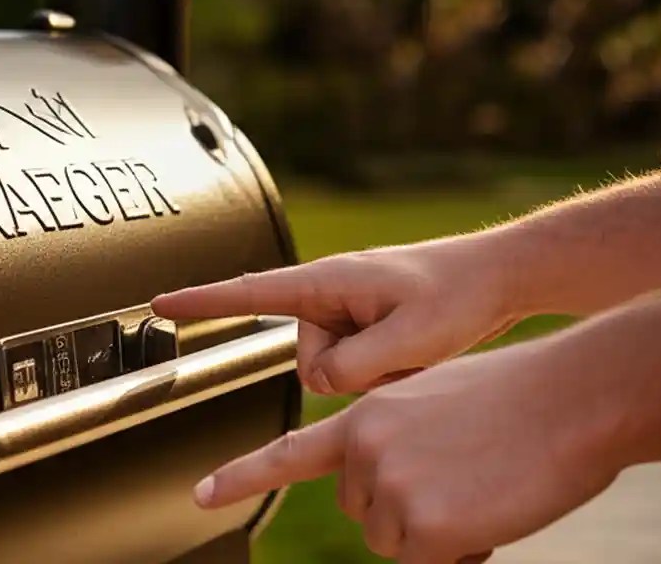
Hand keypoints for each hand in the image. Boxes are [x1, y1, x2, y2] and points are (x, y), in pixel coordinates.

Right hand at [152, 236, 522, 393]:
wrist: (501, 278)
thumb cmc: (460, 296)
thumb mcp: (412, 338)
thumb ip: (355, 365)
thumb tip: (322, 381)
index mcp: (328, 282)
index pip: (249, 292)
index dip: (201, 301)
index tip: (158, 303)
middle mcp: (330, 295)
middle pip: (309, 360)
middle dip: (353, 371)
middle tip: (403, 350)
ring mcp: (348, 312)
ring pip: (334, 372)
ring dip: (375, 372)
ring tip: (416, 347)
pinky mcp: (365, 327)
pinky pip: (356, 368)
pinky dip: (386, 370)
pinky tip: (418, 351)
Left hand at [191, 341, 620, 562]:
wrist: (566, 397)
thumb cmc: (514, 399)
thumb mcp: (430, 402)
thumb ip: (392, 437)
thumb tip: (380, 486)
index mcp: (362, 417)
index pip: (289, 454)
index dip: (241, 477)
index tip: (200, 495)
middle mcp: (362, 452)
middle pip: (364, 513)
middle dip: (407, 511)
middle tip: (461, 477)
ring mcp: (387, 488)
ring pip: (397, 542)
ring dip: (434, 532)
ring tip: (478, 487)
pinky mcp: (421, 527)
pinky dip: (458, 553)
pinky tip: (486, 513)